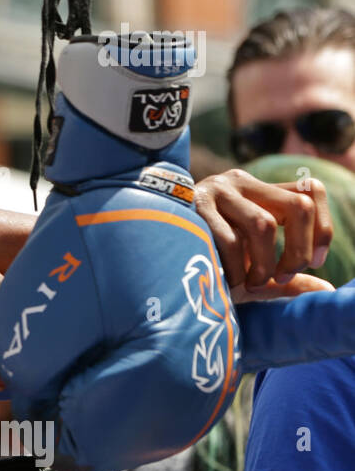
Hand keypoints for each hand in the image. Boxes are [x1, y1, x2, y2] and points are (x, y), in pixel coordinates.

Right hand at [194, 169, 332, 290]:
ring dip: (265, 264)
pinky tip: (230, 283)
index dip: (323, 228)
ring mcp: (214, 191)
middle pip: (297, 207)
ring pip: (262, 226)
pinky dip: (237, 269)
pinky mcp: (192, 208)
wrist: (144, 245)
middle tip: (284, 276)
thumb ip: (283, 276)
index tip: (313, 261)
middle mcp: (239, 182)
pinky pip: (228, 241)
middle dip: (297, 249)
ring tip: (254, 285)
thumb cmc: (201, 258)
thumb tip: (325, 288)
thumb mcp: (248, 264)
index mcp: (257, 189)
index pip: (310, 193)